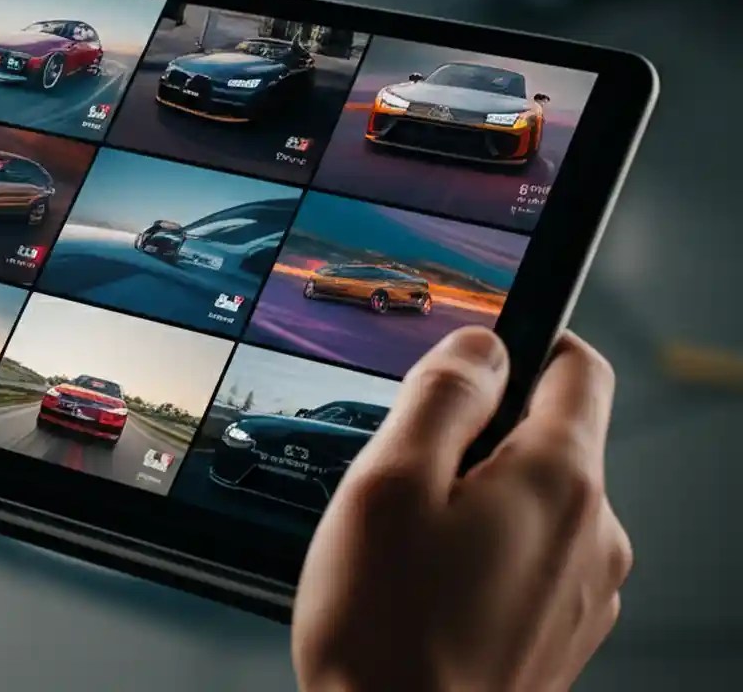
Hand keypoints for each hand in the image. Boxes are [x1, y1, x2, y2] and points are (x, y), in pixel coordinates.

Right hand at [292, 328, 630, 691]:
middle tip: (405, 477)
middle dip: (479, 437)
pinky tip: (427, 591)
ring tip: (408, 548)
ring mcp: (582, 590)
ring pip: (535, 503)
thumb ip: (441, 395)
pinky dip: (484, 555)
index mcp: (559, 481)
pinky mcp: (559, 633)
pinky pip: (529, 560)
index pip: (579, 367)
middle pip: (549, 438)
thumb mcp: (388, 484)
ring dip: (478, 503)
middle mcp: (593, 535)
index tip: (480, 357)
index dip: (527, 343)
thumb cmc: (386, 635)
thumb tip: (480, 345)